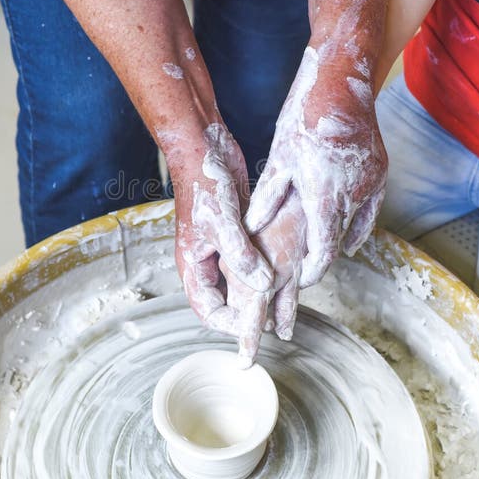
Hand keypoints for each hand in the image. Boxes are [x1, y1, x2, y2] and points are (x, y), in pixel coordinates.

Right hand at [165, 123, 272, 359]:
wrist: (204, 148)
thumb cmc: (203, 184)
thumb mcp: (222, 224)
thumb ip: (242, 257)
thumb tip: (264, 286)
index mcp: (193, 265)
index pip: (208, 310)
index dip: (230, 325)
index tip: (254, 331)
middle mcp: (206, 260)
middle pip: (226, 300)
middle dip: (247, 313)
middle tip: (274, 323)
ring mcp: (221, 246)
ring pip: (241, 280)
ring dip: (258, 291)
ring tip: (283, 303)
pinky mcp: (236, 231)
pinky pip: (250, 258)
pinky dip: (265, 267)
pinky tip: (285, 270)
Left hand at [245, 45, 386, 293]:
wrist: (341, 82)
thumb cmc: (303, 118)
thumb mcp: (278, 158)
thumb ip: (268, 198)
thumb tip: (252, 228)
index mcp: (325, 193)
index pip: (323, 250)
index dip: (313, 271)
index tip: (301, 281)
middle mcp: (354, 192)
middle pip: (337, 239)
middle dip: (319, 255)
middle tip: (300, 269)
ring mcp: (371, 182)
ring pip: (352, 222)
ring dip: (335, 235)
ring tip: (315, 249)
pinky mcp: (380, 171)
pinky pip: (371, 208)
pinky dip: (358, 223)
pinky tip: (346, 238)